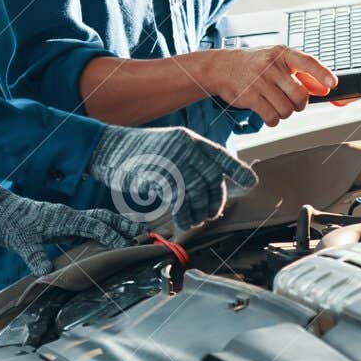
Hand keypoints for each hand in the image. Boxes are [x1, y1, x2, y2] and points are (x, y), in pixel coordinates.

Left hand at [0, 190, 148, 274]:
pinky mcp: (61, 223)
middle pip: (102, 217)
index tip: (125, 246)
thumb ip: (35, 256)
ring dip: (115, 226)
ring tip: (133, 235)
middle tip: (143, 234)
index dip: (110, 235)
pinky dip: (101, 231)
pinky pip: (87, 226)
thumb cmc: (9, 223)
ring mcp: (66, 218)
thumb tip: (46, 273)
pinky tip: (106, 240)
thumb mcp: (20, 242)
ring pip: (97, 220)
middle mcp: (68, 215)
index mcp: (63, 218)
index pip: (93, 225)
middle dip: (123, 225)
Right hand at [88, 125, 257, 231]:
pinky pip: (178, 201)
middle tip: (210, 213)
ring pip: (196, 193)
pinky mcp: (159, 176)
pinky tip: (182, 220)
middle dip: (214, 201)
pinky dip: (182, 214)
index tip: (251, 183)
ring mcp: (173, 161)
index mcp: (192, 140)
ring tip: (195, 220)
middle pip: (211, 180)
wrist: (109, 147)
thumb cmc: (139, 151)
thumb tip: (210, 183)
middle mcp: (186, 149)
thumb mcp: (170, 144)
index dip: (238, 171)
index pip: (221, 157)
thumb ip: (191, 160)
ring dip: (198, 211)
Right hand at [200, 46, 336, 126]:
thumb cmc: (255, 65)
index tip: (333, 84)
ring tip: (275, 104)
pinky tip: (267, 111)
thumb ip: (300, 74)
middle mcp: (271, 66)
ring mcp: (259, 81)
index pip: (307, 62)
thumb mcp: (277, 62)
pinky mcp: (249, 97)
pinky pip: (271, 117)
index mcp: (282, 54)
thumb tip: (323, 89)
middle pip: (300, 95)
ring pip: (287, 110)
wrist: (221, 67)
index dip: (322, 73)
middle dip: (300, 104)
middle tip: (293, 102)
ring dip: (285, 113)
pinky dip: (273, 119)